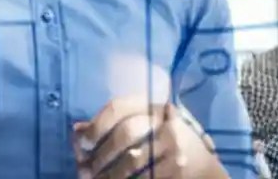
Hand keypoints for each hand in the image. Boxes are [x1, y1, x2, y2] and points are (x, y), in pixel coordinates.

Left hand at [73, 98, 226, 178]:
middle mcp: (165, 121)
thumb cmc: (162, 143)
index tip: (81, 144)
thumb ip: (110, 126)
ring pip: (132, 161)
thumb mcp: (141, 126)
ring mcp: (174, 146)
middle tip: (84, 170)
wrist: (200, 167)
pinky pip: (144, 178)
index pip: (118, 107)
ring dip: (108, 175)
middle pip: (125, 134)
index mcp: (151, 105)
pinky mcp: (177, 169)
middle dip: (101, 155)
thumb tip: (77, 131)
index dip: (96, 126)